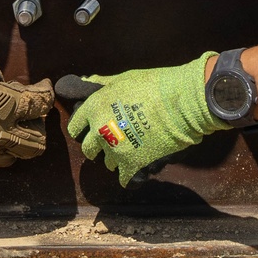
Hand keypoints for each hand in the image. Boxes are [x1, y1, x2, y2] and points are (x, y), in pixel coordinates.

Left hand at [66, 54, 221, 185]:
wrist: (181, 101)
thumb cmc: (154, 85)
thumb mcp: (123, 79)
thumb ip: (102, 83)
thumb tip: (86, 80)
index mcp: (94, 108)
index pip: (75, 127)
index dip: (83, 128)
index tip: (91, 129)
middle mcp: (99, 130)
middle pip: (88, 149)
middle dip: (97, 146)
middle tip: (111, 141)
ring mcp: (114, 149)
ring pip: (107, 163)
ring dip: (116, 158)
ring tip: (130, 149)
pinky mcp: (131, 164)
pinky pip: (123, 178)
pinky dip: (128, 174)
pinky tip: (135, 168)